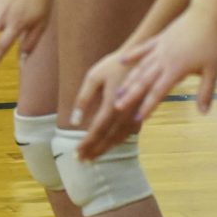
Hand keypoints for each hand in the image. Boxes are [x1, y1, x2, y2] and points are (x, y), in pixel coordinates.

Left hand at [74, 39, 156, 158]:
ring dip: (105, 149)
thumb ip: (83, 100)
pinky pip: (128, 133)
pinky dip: (117, 141)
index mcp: (111, 105)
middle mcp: (125, 114)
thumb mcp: (93, 77)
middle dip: (94, 150)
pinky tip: (110, 144)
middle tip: (81, 160)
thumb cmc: (113, 65)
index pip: (96, 131)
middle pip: (108, 138)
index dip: (86, 144)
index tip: (76, 154)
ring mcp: (135, 115)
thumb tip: (74, 121)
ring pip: (119, 138)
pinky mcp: (140, 113)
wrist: (141, 57)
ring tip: (93, 157)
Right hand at [112, 7, 216, 123]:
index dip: (148, 106)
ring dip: (128, 80)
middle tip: (117, 107)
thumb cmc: (211, 44)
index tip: (139, 119)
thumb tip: (203, 113)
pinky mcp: (158, 39)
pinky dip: (132, 55)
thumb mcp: (213, 70)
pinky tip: (121, 61)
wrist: (205, 16)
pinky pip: (142, 49)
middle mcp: (163, 60)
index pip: (159, 92)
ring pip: (140, 67)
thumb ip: (206, 92)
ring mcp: (159, 48)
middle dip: (130, 96)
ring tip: (118, 92)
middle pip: (143, 81)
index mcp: (176, 69)